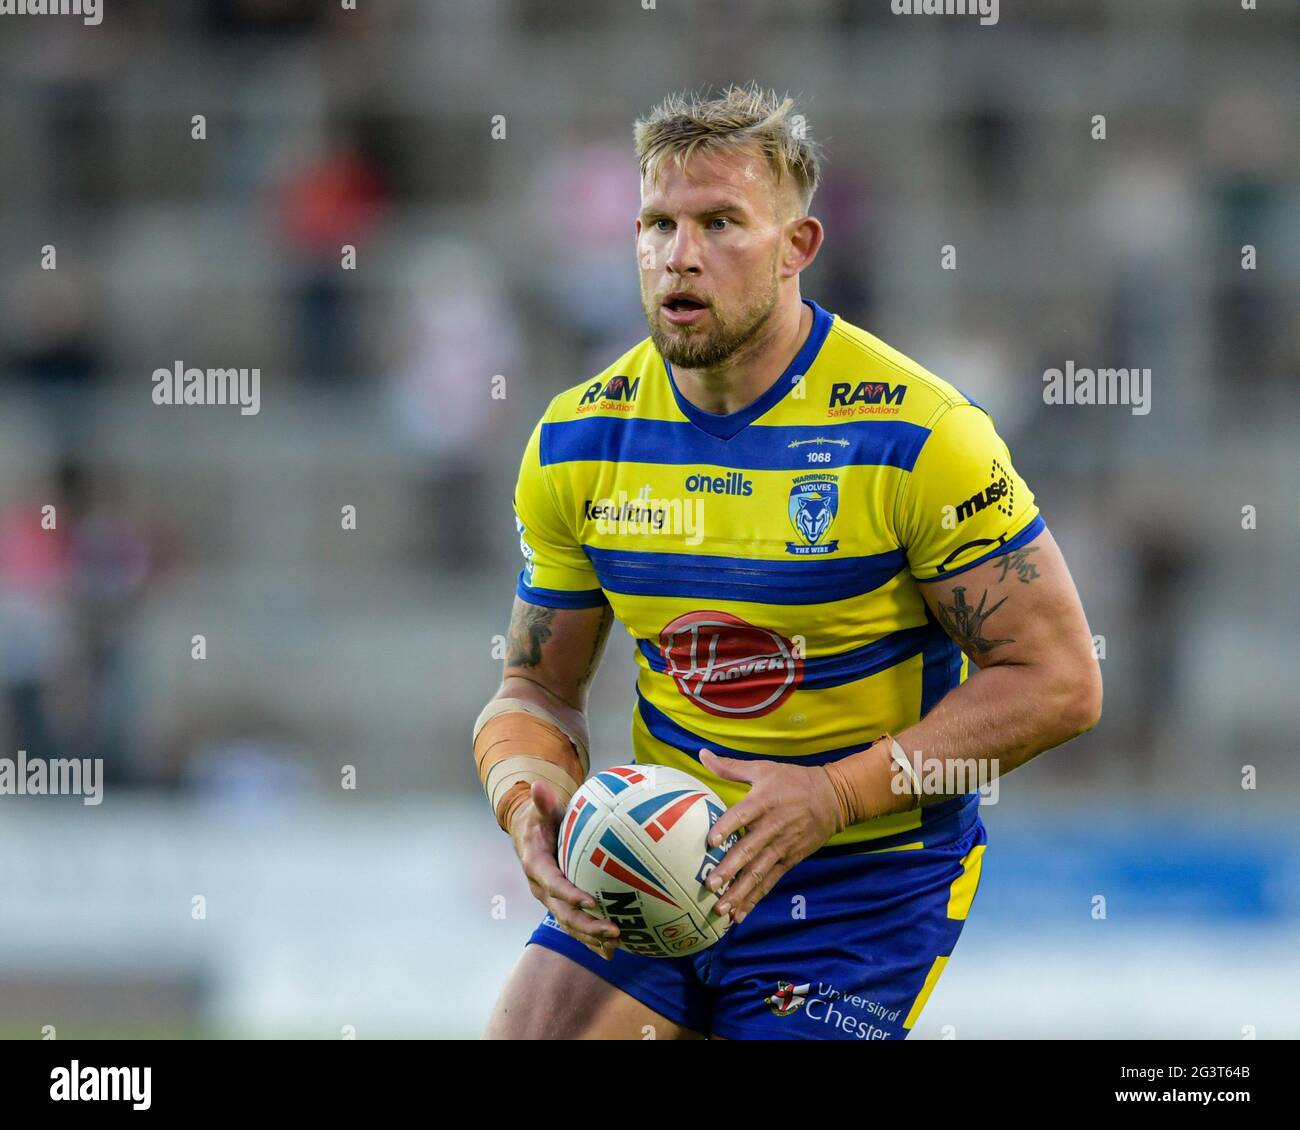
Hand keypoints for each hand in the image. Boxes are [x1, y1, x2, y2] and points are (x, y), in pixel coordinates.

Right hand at [509, 779, 619, 959]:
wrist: (528, 835)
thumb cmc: (539, 818)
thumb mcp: (540, 809)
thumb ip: (542, 802)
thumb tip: (538, 785)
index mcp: (536, 865)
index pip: (553, 883)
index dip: (569, 895)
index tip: (590, 901)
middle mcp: (542, 888)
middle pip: (563, 913)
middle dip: (587, 925)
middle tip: (613, 930)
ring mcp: (551, 900)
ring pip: (569, 924)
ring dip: (591, 937)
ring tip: (615, 946)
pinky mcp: (560, 904)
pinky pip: (575, 925)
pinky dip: (591, 939)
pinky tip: (612, 951)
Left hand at [698, 748, 840, 924]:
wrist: (833, 798)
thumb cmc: (792, 780)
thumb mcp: (763, 768)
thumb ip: (730, 767)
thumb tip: (701, 754)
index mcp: (764, 801)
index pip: (743, 815)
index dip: (727, 828)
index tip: (710, 842)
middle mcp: (772, 826)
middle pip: (749, 850)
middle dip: (730, 869)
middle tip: (711, 885)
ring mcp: (782, 847)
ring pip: (758, 872)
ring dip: (740, 892)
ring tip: (721, 909)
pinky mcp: (789, 860)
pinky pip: (769, 882)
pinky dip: (754, 899)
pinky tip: (738, 916)